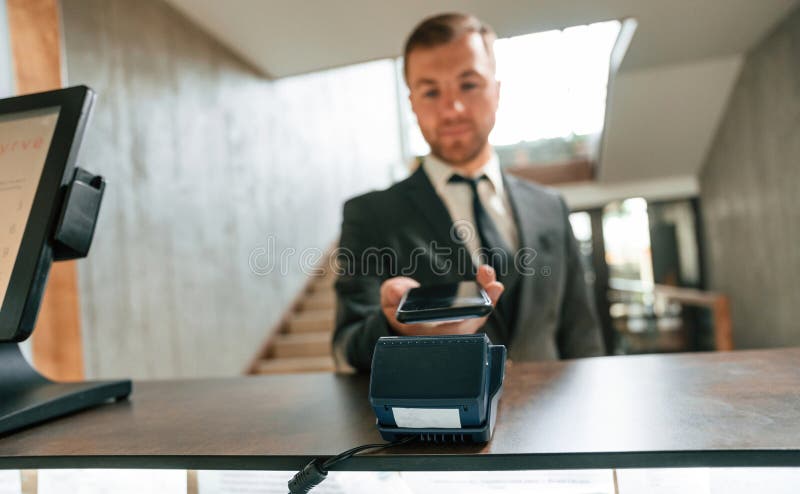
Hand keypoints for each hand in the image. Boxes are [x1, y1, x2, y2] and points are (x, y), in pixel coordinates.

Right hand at [380, 265, 503, 335]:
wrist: (405, 313)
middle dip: (482, 307)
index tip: (466, 311)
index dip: (459, 324)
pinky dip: (485, 293)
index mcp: (426, 336)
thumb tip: (398, 291)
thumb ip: (391, 294)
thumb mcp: (389, 301)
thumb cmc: (398, 309)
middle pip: (469, 325)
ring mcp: (457, 325)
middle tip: (493, 287)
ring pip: (477, 316)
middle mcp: (446, 334)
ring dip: (487, 296)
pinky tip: (487, 276)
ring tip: (488, 275)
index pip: (445, 335)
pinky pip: (478, 307)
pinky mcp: (465, 315)